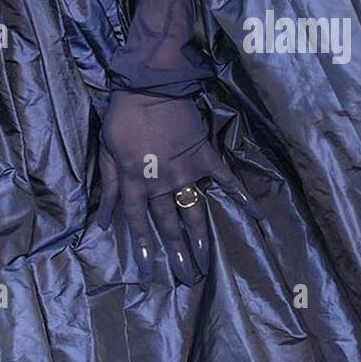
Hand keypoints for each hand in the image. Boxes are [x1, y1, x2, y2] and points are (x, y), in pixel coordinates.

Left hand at [96, 89, 262, 289]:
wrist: (149, 86)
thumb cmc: (122, 117)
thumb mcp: (107, 151)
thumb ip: (111, 187)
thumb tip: (104, 221)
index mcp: (135, 183)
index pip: (139, 223)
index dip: (144, 248)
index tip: (151, 272)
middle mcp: (160, 184)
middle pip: (169, 224)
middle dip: (177, 252)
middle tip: (187, 275)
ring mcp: (184, 171)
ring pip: (193, 211)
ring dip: (200, 237)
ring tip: (206, 259)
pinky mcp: (203, 157)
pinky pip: (225, 180)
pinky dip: (241, 196)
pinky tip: (256, 213)